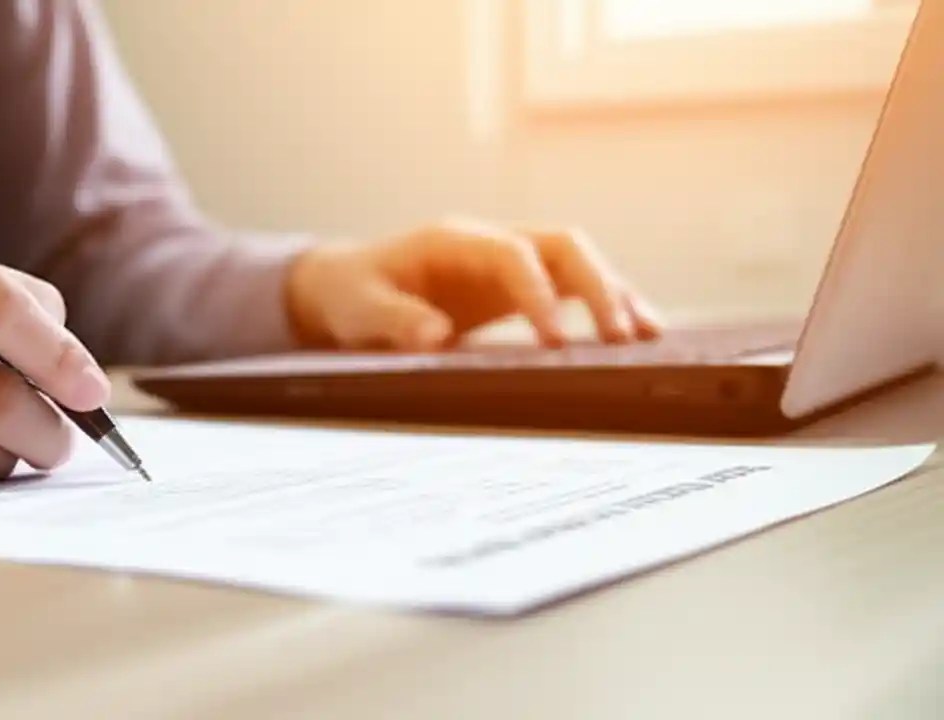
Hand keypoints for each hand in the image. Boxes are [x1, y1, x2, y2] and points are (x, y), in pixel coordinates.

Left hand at [286, 220, 663, 350]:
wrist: (347, 286)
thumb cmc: (351, 294)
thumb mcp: (358, 308)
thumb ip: (394, 319)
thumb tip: (437, 337)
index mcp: (453, 241)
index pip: (513, 254)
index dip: (538, 293)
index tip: (555, 341)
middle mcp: (490, 242)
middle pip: (563, 246)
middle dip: (598, 286)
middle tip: (622, 337)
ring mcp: (508, 260)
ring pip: (578, 263)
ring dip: (613, 293)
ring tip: (648, 335)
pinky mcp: (517, 286)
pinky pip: (571, 288)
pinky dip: (603, 306)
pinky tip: (634, 335)